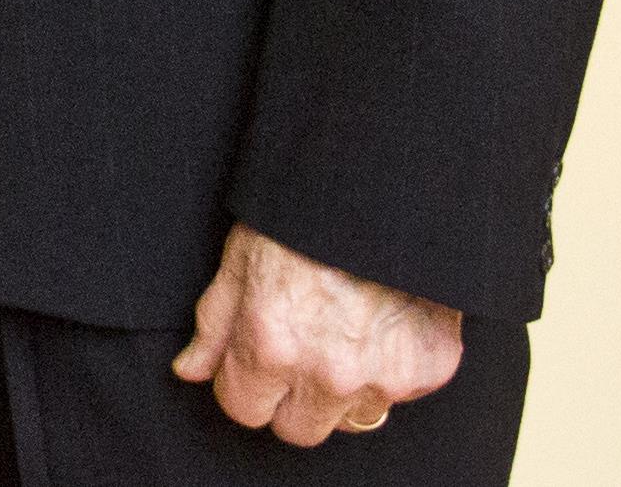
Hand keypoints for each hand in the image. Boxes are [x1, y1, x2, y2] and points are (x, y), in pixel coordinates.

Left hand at [173, 224, 463, 445]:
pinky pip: (400, 393)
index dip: (245, 385)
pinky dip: (390, 367)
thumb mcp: (240, 261)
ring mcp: (383, 377)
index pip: (244, 411)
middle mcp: (327, 374)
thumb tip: (190, 370)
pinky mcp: (429, 369)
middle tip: (301, 350)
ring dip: (344, 388)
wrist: (383, 190)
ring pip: (352, 417)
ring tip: (343, 329)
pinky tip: (382, 322)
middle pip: (298, 429)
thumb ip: (214, 325)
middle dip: (292, 398)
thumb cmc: (301, 219)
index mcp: (270, 348)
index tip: (256, 361)